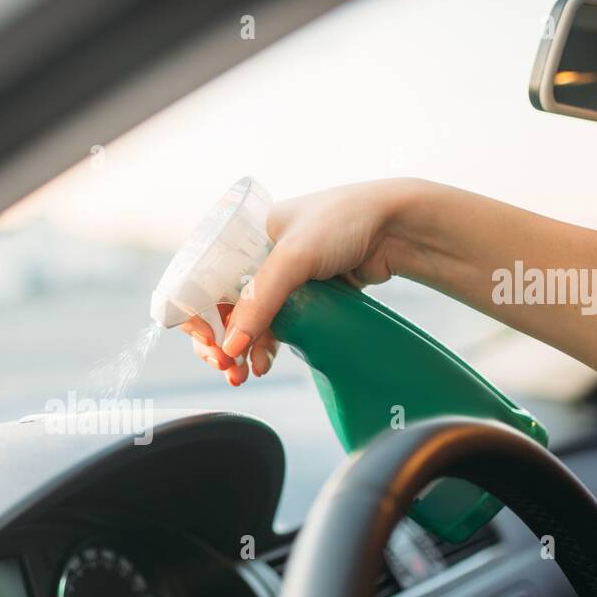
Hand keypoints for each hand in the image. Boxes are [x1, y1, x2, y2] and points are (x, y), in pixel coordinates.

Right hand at [181, 178, 418, 385]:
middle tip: (223, 365)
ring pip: (248, 322)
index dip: (198, 313)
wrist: (398, 226)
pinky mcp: (305, 298)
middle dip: (218, 340)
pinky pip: (276, 327)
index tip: (208, 341)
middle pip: (221, 306)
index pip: (203, 280)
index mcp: (243, 234)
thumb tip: (230, 347)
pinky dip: (265, 347)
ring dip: (241, 350)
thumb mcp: (294, 257)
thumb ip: (261, 300)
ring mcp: (282, 279)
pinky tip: (263, 364)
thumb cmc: (345, 221)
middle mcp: (257, 256)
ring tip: (242, 374)